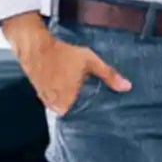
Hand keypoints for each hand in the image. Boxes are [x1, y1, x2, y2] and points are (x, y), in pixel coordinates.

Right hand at [4, 14, 130, 114]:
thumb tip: (127, 87)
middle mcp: (53, 106)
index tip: (97, 104)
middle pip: (71, 109)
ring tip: (76, 85)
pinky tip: (64, 81)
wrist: (35, 45)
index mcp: (66, 104)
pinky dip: (59, 89)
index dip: (89, 109)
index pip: (81, 115)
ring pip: (61, 102)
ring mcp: (44, 99)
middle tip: (88, 91)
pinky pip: (52, 95)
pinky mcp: (38, 90)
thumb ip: (108, 75)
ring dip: (68, 95)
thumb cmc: (62, 54)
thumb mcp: (90, 62)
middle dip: (79, 101)